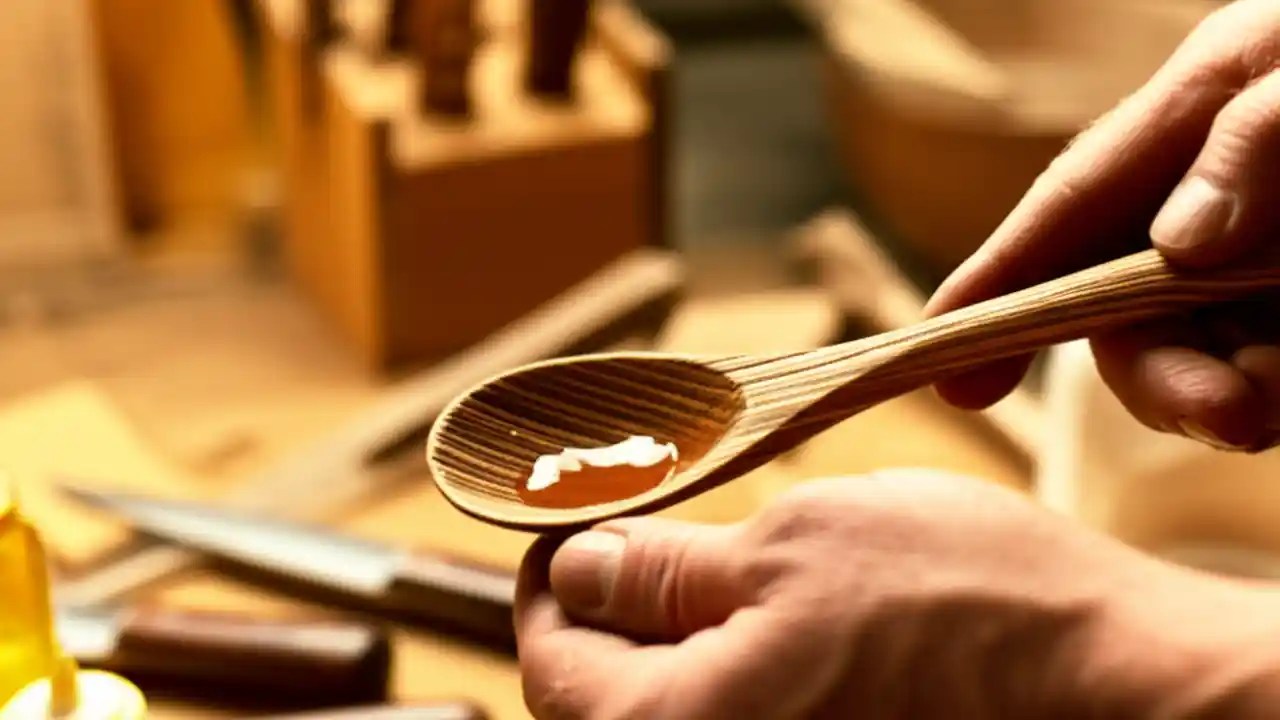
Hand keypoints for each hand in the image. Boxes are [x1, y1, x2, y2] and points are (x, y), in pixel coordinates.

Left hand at [515, 472, 1279, 718]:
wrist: (1112, 683)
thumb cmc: (963, 607)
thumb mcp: (794, 546)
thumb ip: (666, 568)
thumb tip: (582, 566)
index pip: (552, 665)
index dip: (549, 582)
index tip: (567, 524)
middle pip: (604, 696)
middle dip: (605, 605)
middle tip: (633, 525)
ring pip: (676, 706)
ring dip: (668, 630)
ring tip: (703, 557)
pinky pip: (744, 716)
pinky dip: (729, 659)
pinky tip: (765, 606)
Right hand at [925, 0, 1279, 451]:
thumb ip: (1256, 138)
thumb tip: (1180, 245)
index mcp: (1200, 111)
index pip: (1069, 206)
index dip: (995, 285)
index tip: (942, 365)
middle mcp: (1217, 191)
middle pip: (1127, 301)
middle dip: (1158, 372)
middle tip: (1231, 418)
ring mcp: (1268, 253)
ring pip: (1199, 349)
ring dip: (1232, 394)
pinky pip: (1269, 365)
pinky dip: (1278, 387)